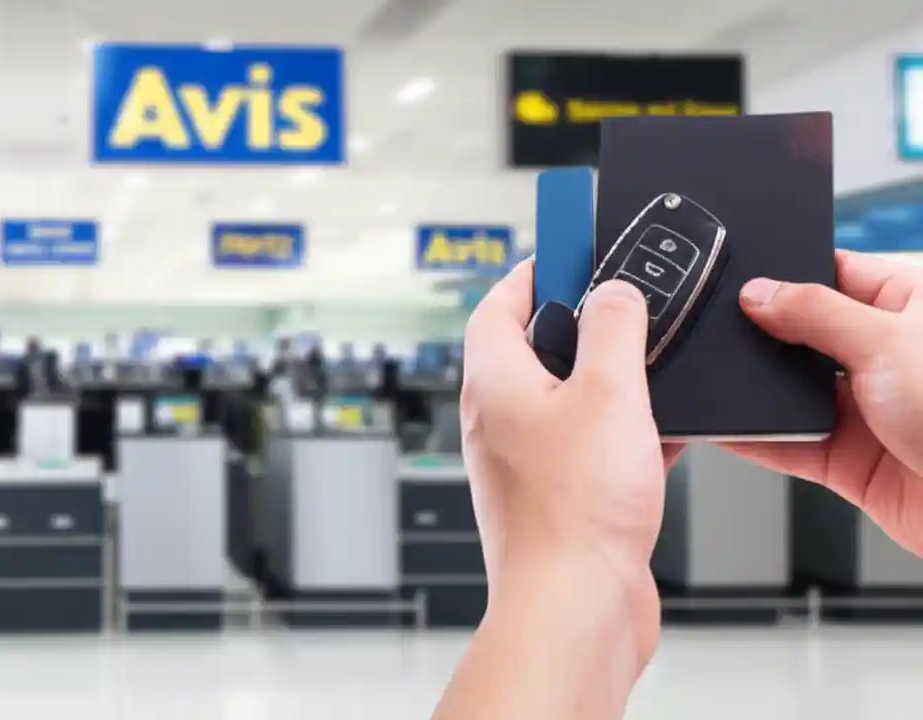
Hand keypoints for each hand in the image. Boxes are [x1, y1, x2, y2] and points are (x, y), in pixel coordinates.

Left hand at [434, 260, 680, 719]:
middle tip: (622, 300)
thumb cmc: (574, 510)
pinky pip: (591, 446)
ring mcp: (528, 460)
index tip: (569, 249)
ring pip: (569, 398)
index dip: (534, 271)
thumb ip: (614, 329)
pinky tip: (666, 431)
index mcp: (494, 381)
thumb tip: (615, 291)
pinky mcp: (560, 497)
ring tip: (653, 363)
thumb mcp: (608, 392)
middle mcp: (501, 419)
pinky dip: (626, 430)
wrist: (576, 607)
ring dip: (610, 378)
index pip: (499, 304)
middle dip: (581, 320)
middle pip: (534, 346)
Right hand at [722, 250, 922, 554]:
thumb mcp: (889, 343)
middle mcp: (890, 355)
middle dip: (766, 342)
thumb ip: (817, 314)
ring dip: (761, 395)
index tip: (742, 288)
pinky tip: (733, 430)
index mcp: (911, 303)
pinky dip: (759, 439)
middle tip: (727, 340)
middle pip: (805, 336)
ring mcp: (870, 409)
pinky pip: (790, 444)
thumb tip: (762, 292)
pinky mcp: (852, 460)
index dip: (787, 279)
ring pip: (794, 393)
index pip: (833, 275)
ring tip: (728, 388)